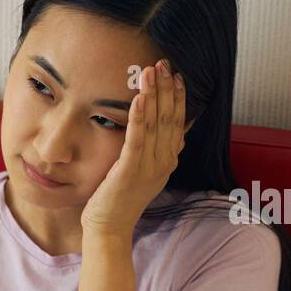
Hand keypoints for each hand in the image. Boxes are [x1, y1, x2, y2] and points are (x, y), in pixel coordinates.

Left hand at [80, 59, 187, 237]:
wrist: (110, 227)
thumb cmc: (122, 198)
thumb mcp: (147, 170)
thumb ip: (162, 147)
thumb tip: (181, 127)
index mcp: (168, 159)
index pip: (177, 121)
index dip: (177, 97)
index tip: (176, 74)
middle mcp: (163, 162)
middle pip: (169, 118)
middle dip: (167, 89)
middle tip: (164, 63)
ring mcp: (148, 167)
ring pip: (155, 125)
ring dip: (153, 96)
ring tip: (151, 71)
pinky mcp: (129, 171)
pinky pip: (136, 141)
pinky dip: (138, 119)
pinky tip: (138, 100)